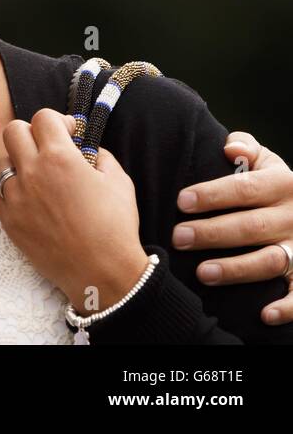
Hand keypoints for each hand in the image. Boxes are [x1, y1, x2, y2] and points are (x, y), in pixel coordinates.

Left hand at [0, 108, 150, 313]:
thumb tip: (87, 148)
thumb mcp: (119, 182)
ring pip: (2, 161)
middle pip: (12, 130)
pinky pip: (0, 192)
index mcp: (59, 158)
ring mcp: (14, 196)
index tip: (69, 133)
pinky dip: (14, 190)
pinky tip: (33, 200)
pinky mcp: (6, 219)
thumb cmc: (115, 227)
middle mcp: (31, 173)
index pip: (42, 117)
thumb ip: (100, 155)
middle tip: (48, 148)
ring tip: (39, 177)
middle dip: (31, 133)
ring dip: (19, 162)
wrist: (100, 273)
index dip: (58, 121)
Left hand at [174, 131, 292, 324]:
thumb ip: (247, 149)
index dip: (212, 195)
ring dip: (237, 269)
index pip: (244, 188)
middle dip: (212, 233)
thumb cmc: (275, 187)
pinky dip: (288, 306)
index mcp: (283, 185)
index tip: (181, 201)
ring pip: (270, 261)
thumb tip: (228, 146)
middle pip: (250, 226)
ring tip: (203, 274)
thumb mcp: (268, 164)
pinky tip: (264, 314)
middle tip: (178, 237)